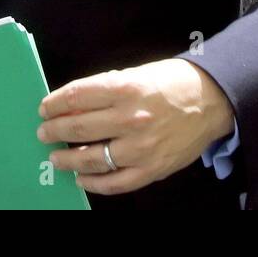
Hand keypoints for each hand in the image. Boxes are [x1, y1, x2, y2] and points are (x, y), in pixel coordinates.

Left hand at [37, 59, 235, 195]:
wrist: (213, 101)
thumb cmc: (173, 82)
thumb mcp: (138, 74)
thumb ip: (107, 89)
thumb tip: (75, 104)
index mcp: (125, 88)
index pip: (77, 96)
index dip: (55, 103)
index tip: (45, 108)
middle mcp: (130, 118)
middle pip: (78, 127)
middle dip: (54, 130)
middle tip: (44, 132)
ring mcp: (141, 147)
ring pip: (91, 158)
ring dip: (68, 159)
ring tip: (56, 157)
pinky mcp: (151, 169)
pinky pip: (115, 182)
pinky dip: (93, 183)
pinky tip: (81, 178)